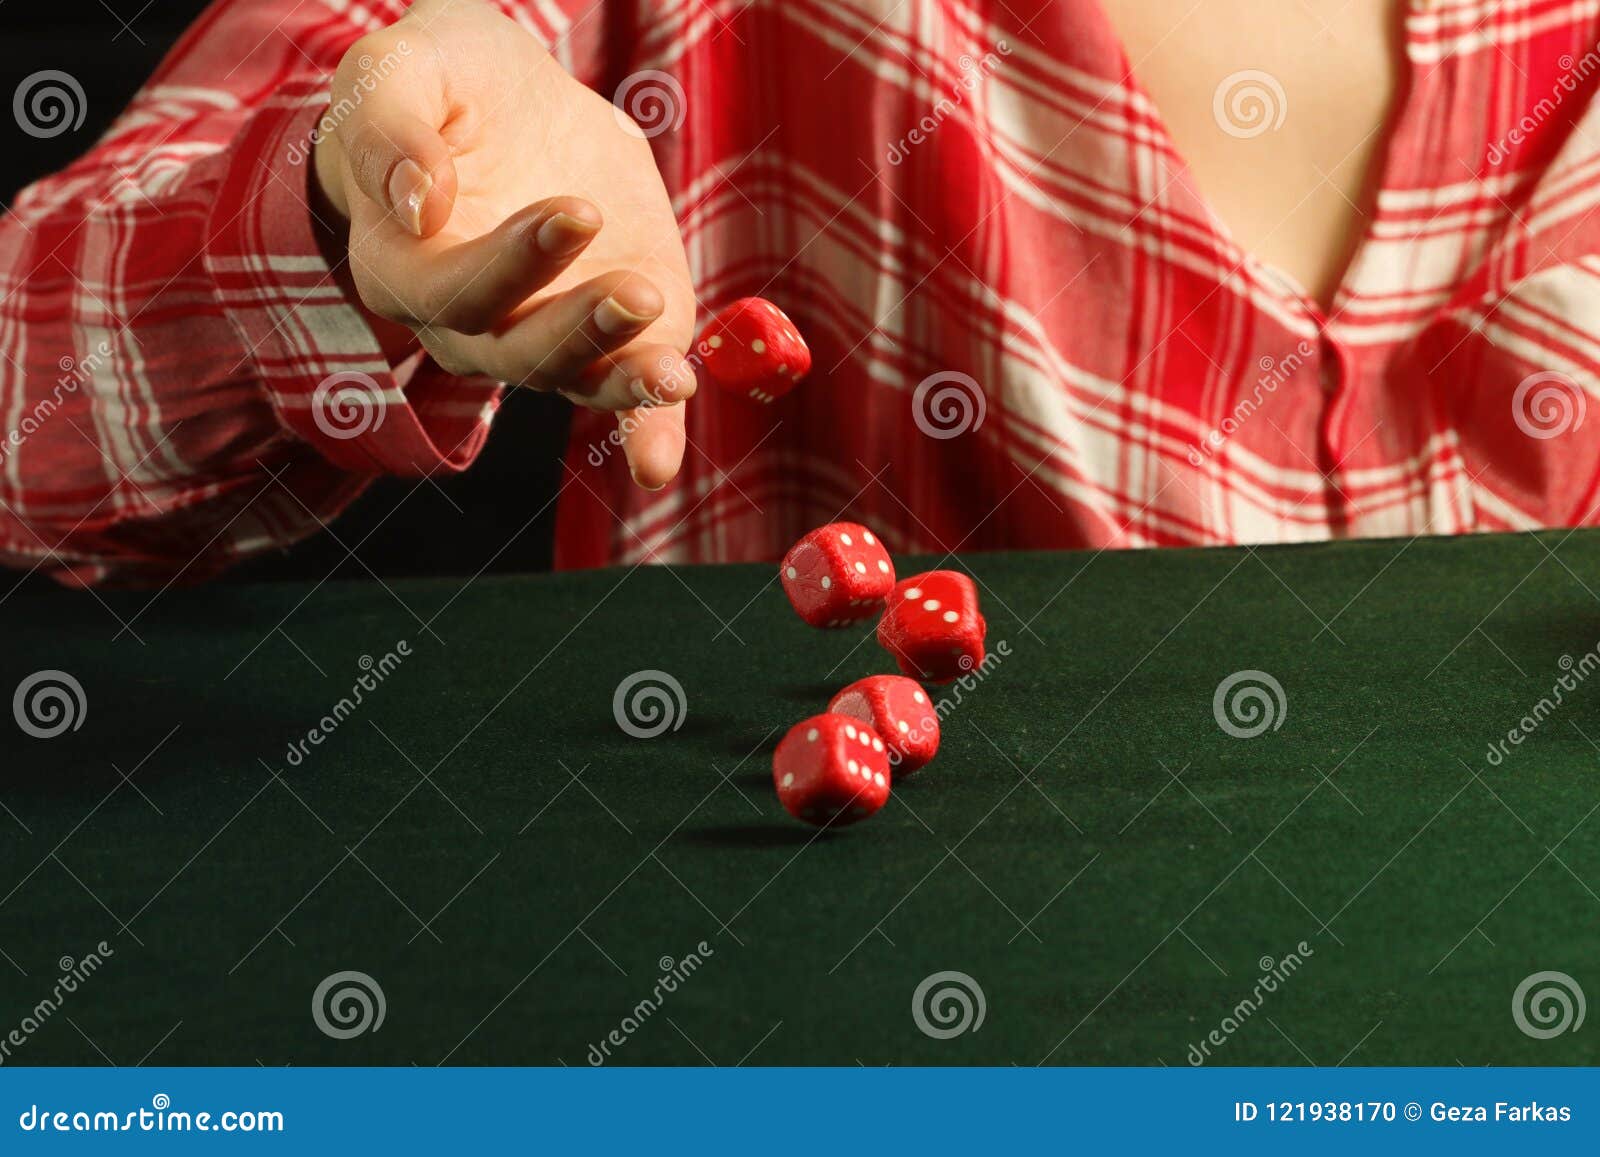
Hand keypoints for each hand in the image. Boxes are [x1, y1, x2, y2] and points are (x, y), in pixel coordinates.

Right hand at [313, 0, 696, 488]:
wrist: (506, 99)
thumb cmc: (437, 85)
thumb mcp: (399, 68)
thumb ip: (389, 129)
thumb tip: (416, 202)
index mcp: (403, 266)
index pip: (448, 290)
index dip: (512, 264)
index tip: (576, 211)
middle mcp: (468, 323)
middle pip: (516, 351)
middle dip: (579, 325)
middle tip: (636, 289)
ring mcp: (545, 335)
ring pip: (574, 379)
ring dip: (624, 383)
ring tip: (670, 371)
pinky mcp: (615, 336)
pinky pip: (625, 404)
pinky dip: (645, 435)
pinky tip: (656, 465)